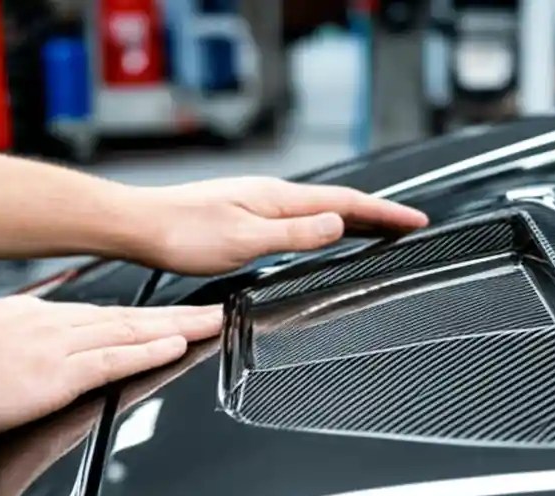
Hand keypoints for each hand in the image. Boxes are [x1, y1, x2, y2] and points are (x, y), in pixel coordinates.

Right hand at [0, 296, 220, 437]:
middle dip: (175, 315)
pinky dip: (149, 349)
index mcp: (32, 318)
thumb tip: (18, 355)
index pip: (100, 315)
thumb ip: (8, 347)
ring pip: (131, 332)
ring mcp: (55, 347)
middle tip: (215, 310)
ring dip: (178, 328)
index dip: (140, 316)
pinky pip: (114, 358)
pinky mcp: (54, 374)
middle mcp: (51, 324)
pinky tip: (176, 345)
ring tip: (214, 323)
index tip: (168, 315)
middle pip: (127, 317)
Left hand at [136, 177, 428, 274]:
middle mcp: (271, 196)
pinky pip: (298, 219)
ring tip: (378, 230)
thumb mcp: (245, 240)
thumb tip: (338, 226)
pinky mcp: (243, 215)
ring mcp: (257, 204)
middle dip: (377, 215)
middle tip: (408, 226)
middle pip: (338, 204)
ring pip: (319, 211)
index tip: (415, 222)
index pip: (345, 204)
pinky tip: (320, 235)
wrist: (139, 226)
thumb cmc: (182, 233)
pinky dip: (323, 226)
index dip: (384, 214)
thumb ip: (294, 235)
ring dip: (353, 220)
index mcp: (278, 199)